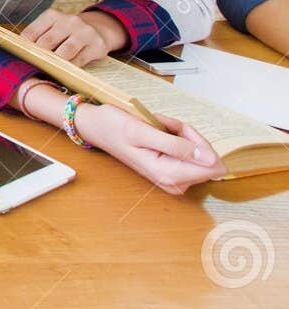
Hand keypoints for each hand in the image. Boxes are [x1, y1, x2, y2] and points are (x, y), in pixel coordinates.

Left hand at [18, 9, 121, 65]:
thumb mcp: (52, 27)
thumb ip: (38, 37)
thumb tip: (23, 53)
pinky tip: (64, 70)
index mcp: (52, 16)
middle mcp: (69, 21)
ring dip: (55, 62)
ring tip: (49, 69)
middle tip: (35, 66)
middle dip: (39, 56)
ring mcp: (84, 33)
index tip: (22, 56)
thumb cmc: (67, 31)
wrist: (97, 29)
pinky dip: (70, 67)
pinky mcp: (96, 46)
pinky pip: (79, 60)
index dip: (25, 47)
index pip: (32, 32)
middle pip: (47, 42)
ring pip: (64, 52)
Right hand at [75, 104, 226, 194]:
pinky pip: (189, 151)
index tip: (175, 131)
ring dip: (180, 133)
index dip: (198, 142)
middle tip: (161, 126)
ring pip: (198, 153)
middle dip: (187, 136)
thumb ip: (177, 146)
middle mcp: (174, 182)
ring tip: (156, 126)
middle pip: (206, 159)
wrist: (97, 128)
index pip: (211, 166)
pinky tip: (158, 130)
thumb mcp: (144, 131)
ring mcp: (174, 178)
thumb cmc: (115, 127)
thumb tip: (210, 159)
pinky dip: (177, 136)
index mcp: (168, 175)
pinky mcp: (173, 172)